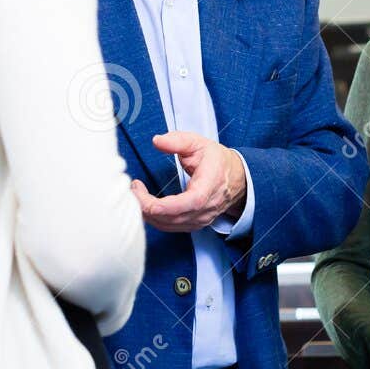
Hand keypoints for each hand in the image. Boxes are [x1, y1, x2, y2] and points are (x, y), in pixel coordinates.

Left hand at [132, 132, 247, 232]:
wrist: (237, 178)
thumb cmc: (217, 160)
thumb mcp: (199, 143)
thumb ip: (178, 140)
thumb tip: (157, 141)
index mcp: (209, 185)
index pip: (187, 203)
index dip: (160, 204)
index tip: (139, 191)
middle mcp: (206, 206)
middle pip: (173, 218)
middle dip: (146, 207)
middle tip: (132, 190)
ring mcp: (201, 218)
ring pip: (169, 226)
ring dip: (148, 214)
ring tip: (136, 196)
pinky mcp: (195, 223)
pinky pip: (171, 227)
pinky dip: (155, 219)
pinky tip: (146, 206)